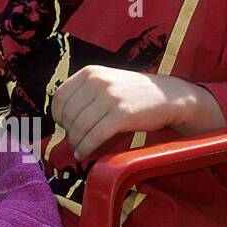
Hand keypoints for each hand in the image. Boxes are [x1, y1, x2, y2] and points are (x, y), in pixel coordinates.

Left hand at [50, 65, 182, 160]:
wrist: (169, 96)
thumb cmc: (134, 93)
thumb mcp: (107, 81)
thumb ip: (85, 93)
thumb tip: (60, 118)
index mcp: (91, 72)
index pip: (60, 96)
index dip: (58, 115)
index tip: (64, 125)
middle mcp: (98, 81)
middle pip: (68, 114)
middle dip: (68, 131)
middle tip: (74, 140)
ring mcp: (110, 98)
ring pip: (79, 127)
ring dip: (76, 142)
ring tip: (79, 149)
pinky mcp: (121, 115)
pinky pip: (94, 136)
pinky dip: (85, 148)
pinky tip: (83, 154)